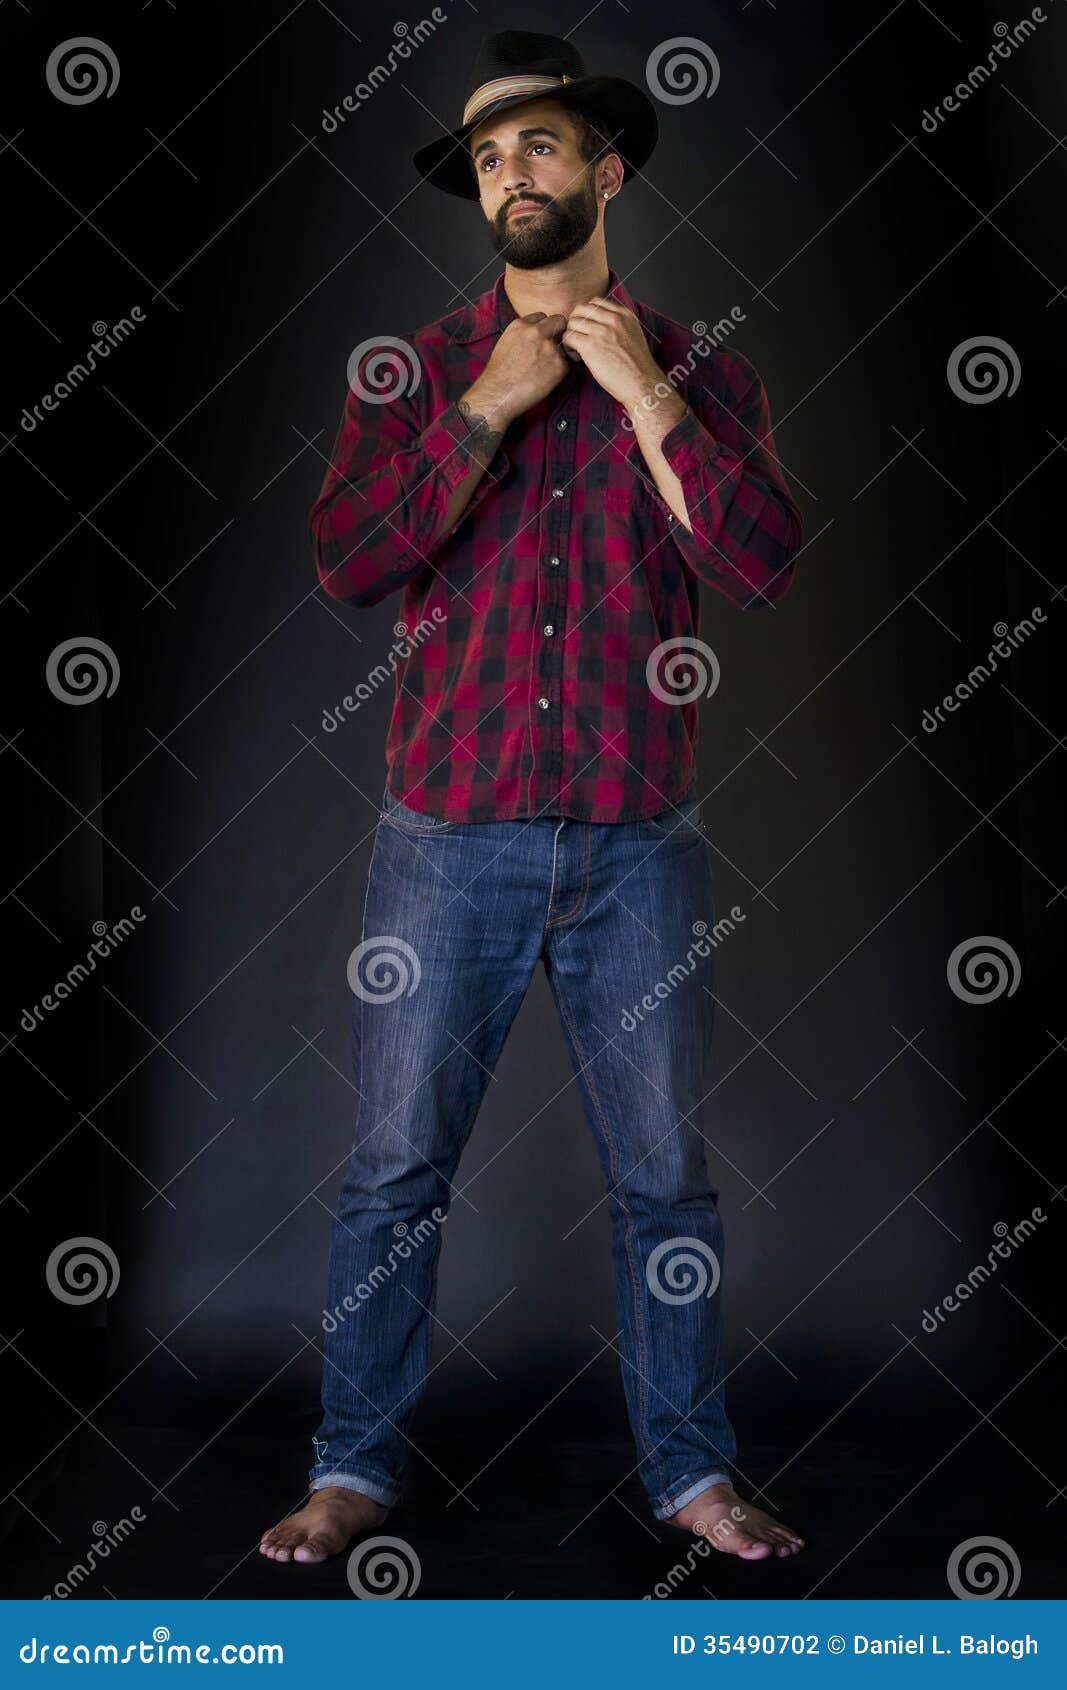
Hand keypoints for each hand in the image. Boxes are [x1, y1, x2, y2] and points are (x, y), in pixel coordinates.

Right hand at [462, 311, 568, 429]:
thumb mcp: (506, 343)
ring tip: (541, 370)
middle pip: (559, 321)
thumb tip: (537, 334)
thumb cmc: (498, 374)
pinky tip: (543, 380)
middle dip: (558, 331)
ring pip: (562, 346)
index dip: (544, 327)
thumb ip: (523, 334)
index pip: (542, 316)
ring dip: (556, 355)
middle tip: (553, 346)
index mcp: (521, 325)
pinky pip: (565, 365)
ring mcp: (549, 348)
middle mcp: (536, 332)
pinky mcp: (559, 365)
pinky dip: (558, 372)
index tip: (542, 337)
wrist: (498, 395)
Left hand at [561, 299, 662, 409]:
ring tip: (576, 347)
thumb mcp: (633, 335)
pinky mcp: (591, 346)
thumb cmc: (637, 367)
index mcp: (624, 315)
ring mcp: (601, 331)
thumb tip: (600, 324)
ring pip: (572, 322)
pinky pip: (568, 337)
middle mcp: (613, 319)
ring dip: (570, 334)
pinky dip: (567, 346)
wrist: (641, 383)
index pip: (595, 302)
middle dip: (575, 320)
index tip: (586, 326)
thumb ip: (619, 325)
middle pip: (581, 308)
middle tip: (577, 335)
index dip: (587, 313)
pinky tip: (575, 355)